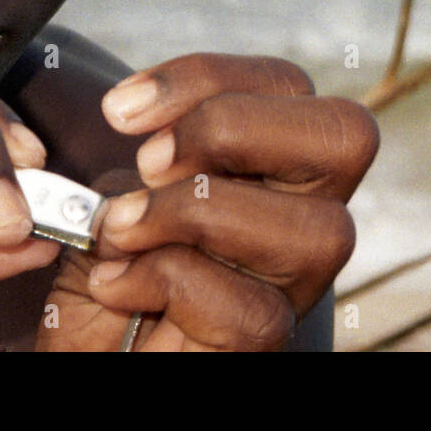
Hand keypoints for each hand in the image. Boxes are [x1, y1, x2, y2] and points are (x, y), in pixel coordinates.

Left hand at [35, 53, 377, 350]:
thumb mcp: (112, 183)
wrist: (83, 352)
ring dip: (194, 213)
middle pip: (347, 136)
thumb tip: (129, 110)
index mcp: (279, 161)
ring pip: (316, 230)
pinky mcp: (264, 342)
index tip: (121, 109)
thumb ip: (134, 143)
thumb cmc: (105, 262)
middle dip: (230, 128)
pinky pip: (248, 309)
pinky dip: (164, 282)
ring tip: (122, 228)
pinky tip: (117, 285)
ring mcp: (296, 284)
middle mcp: (308, 215)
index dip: (207, 78)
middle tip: (147, 161)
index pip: (288, 85)